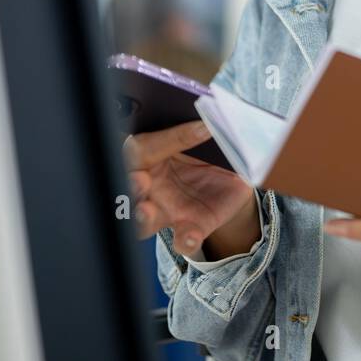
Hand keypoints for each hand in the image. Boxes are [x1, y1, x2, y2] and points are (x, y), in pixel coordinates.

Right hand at [124, 120, 258, 257]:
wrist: (232, 181)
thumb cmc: (211, 151)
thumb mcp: (213, 138)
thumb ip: (209, 133)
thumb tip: (218, 121)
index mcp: (152, 153)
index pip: (146, 146)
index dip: (167, 140)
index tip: (199, 129)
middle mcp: (151, 183)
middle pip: (127, 185)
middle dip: (129, 185)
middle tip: (140, 180)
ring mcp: (166, 209)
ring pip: (142, 220)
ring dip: (140, 217)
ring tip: (146, 211)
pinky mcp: (189, 228)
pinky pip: (181, 240)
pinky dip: (184, 240)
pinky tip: (190, 236)